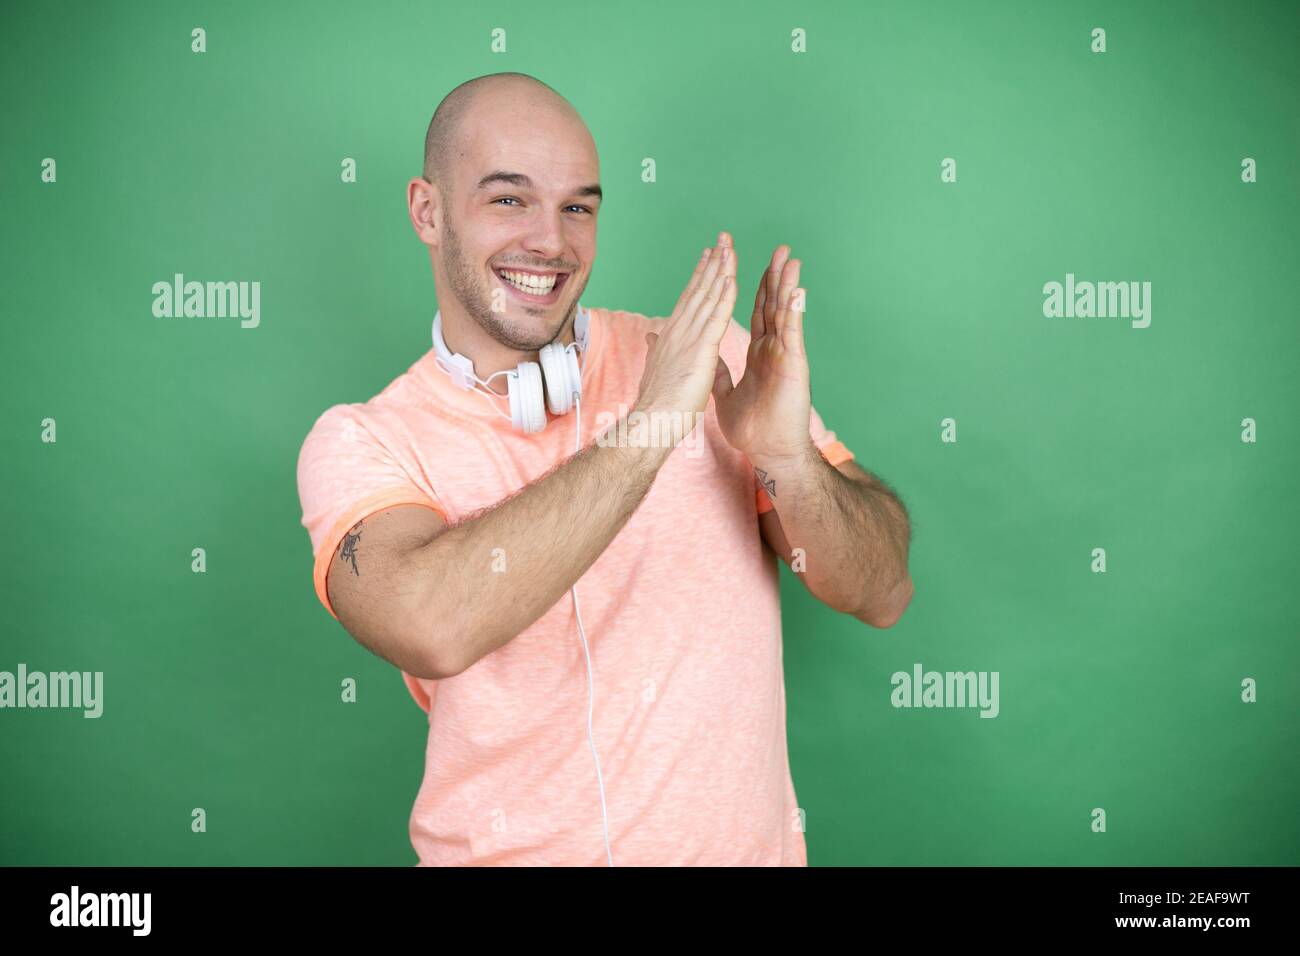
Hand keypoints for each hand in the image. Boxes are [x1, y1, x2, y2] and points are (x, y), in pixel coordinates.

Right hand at [634, 232, 737, 422]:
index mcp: (672, 336)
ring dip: (720, 270)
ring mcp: (689, 338)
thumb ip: (656, 350)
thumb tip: (651, 338)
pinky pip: (716, 318)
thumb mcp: (656, 369)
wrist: (652, 422)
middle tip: (722, 238)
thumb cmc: (657, 403)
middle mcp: (679, 330)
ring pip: (708, 297)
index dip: (700, 275)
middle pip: (699, 290)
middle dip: (712, 262)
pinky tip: (732, 277)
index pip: (689, 299)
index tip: (709, 255)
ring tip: (729, 247)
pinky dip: (724, 296)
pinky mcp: (701, 350)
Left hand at [712, 244, 812, 463]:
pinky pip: (793, 336)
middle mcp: (775, 350)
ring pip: (786, 315)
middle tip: (780, 249)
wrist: (768, 452)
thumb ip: (719, 372)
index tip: (752, 265)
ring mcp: (786, 357)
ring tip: (790, 260)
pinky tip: (796, 292)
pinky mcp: (794, 367)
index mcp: (759, 353)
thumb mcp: (725, 394)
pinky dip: (794, 313)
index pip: (757, 313)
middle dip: (775, 277)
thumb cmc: (753, 427)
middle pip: (774, 306)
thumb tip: (706, 356)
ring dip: (789, 286)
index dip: (754, 287)